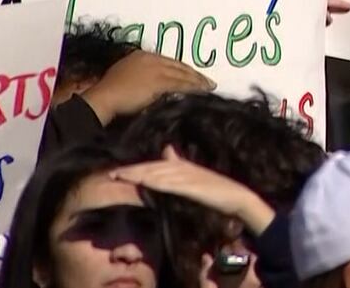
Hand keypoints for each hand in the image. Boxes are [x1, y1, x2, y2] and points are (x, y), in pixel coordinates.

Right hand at [82, 51, 215, 124]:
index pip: (169, 62)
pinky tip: (202, 92)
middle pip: (178, 66)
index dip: (183, 69)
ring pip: (182, 74)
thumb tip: (155, 87)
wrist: (104, 98)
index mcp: (142, 55)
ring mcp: (156, 68)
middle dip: (194, 74)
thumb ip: (142, 78)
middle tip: (208, 82)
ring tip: (209, 87)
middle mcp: (151, 58)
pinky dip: (193, 88)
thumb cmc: (111, 93)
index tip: (193, 76)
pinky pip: (180, 84)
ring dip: (198, 81)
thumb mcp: (126, 78)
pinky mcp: (159, 80)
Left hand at [110, 147, 274, 235]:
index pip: (156, 166)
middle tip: (111, 173)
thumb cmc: (218, 192)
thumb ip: (181, 164)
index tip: (118, 172)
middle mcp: (184, 168)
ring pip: (158, 173)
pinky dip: (156, 181)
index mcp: (184, 166)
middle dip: (132, 170)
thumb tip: (167, 150)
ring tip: (120, 176)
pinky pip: (170, 183)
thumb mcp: (197, 176)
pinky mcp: (192, 186)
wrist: (238, 198)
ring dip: (138, 174)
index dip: (137, 168)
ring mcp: (188, 176)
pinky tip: (144, 182)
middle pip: (153, 167)